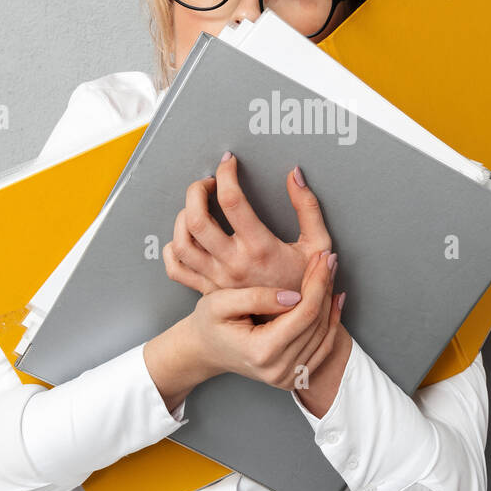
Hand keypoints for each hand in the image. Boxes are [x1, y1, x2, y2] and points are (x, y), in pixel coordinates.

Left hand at [163, 153, 331, 297]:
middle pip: (197, 219)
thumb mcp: (318, 244)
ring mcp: (216, 278)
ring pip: (181, 242)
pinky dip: (172, 249)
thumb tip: (294, 175)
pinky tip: (186, 237)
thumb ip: (307, 207)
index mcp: (260, 248)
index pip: (233, 202)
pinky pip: (176, 269)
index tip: (230, 163)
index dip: (227, 174)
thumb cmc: (305, 285)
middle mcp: (233, 263)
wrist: (293, 327)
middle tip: (209, 182)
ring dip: (183, 216)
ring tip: (197, 206)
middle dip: (197, 190)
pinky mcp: (207, 290)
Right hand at [182, 248, 344, 390]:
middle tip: (329, 259)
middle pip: (317, 322)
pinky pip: (323, 348)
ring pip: (324, 333)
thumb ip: (256, 297)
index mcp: (261, 352)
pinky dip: (332, 321)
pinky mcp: (295, 377)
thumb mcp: (221, 302)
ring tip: (330, 273)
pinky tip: (334, 299)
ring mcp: (288, 377)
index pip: (305, 313)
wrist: (206, 350)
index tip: (322, 257)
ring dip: (330, 300)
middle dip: (325, 286)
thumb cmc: (209, 323)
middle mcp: (279, 370)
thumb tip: (295, 295)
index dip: (317, 282)